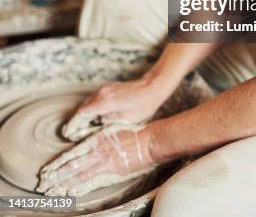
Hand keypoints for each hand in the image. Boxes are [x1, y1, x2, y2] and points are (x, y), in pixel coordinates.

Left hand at [37, 124, 155, 196]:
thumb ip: (95, 137)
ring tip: (52, 192)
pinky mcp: (113, 173)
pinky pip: (94, 182)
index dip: (57, 164)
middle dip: (55, 177)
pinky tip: (71, 192)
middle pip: (71, 167)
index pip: (71, 154)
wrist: (148, 142)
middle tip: (42, 185)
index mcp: (95, 140)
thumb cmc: (131, 133)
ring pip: (80, 176)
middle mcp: (97, 152)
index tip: (45, 171)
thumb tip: (81, 141)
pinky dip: (81, 188)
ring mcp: (104, 164)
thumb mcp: (110, 129)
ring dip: (64, 185)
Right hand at [62, 77, 162, 140]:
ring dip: (84, 115)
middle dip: (77, 121)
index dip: (74, 125)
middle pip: (82, 108)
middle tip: (73, 135)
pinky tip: (94, 118)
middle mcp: (102, 93)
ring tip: (81, 129)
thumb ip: (108, 123)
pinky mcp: (108, 87)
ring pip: (88, 103)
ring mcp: (105, 88)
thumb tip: (95, 127)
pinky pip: (94, 99)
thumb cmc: (143, 105)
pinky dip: (91, 108)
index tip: (68, 134)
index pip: (82, 114)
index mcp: (105, 102)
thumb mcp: (126, 120)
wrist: (152, 87)